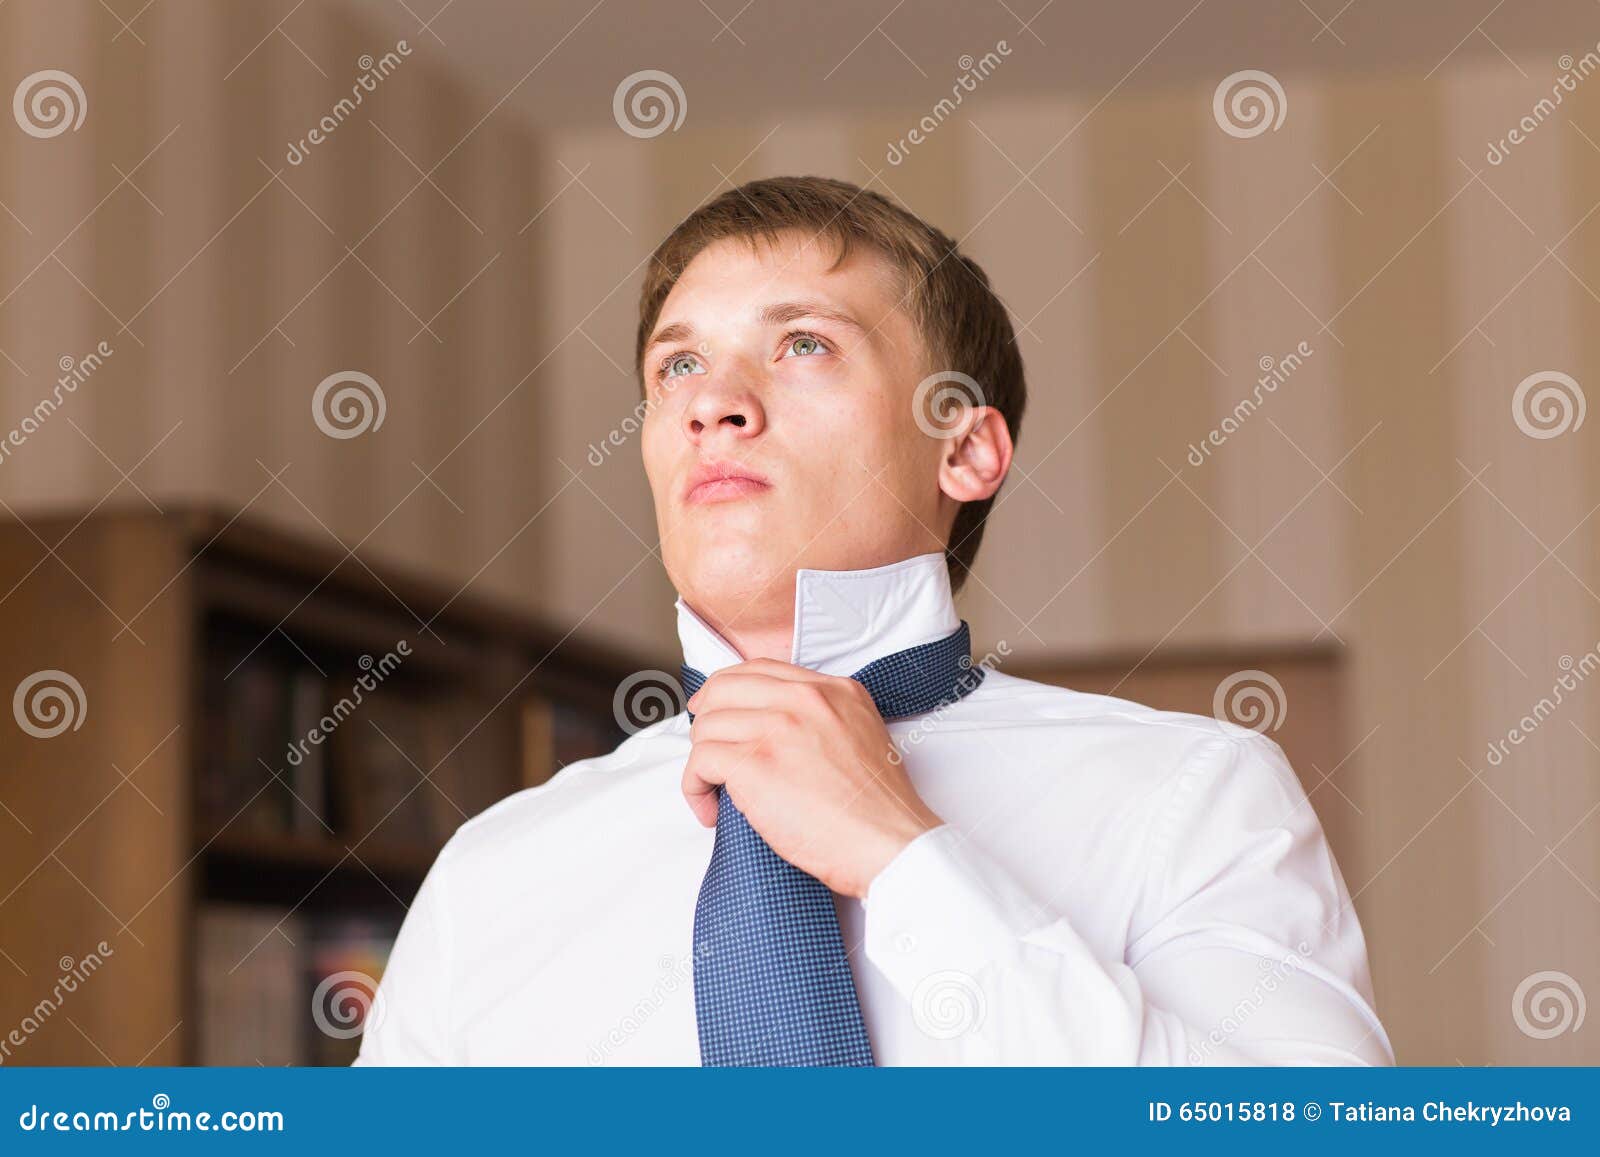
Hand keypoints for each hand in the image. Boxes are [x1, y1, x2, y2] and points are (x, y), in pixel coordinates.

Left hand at [684, 658, 942, 899]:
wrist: (892, 844)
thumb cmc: (878, 810)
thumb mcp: (862, 736)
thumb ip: (822, 720)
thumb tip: (772, 728)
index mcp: (834, 690)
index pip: (760, 670)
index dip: (727, 690)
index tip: (714, 711)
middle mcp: (805, 699)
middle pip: (724, 689)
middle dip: (706, 722)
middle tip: (707, 754)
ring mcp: (778, 727)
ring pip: (707, 727)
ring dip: (702, 763)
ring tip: (716, 793)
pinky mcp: (756, 763)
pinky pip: (700, 761)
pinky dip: (695, 788)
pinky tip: (711, 810)